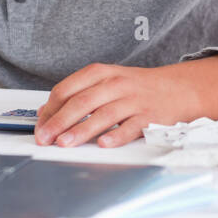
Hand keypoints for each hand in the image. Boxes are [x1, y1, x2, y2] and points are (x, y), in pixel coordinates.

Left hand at [34, 58, 217, 147]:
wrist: (177, 89)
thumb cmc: (136, 88)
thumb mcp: (106, 81)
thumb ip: (77, 93)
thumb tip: (45, 112)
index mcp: (101, 73)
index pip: (67, 89)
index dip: (50, 109)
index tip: (39, 126)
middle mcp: (116, 84)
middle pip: (82, 102)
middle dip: (59, 122)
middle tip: (44, 138)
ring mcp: (134, 100)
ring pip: (103, 115)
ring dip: (81, 130)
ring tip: (65, 143)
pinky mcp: (150, 116)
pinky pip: (130, 127)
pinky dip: (116, 136)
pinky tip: (103, 144)